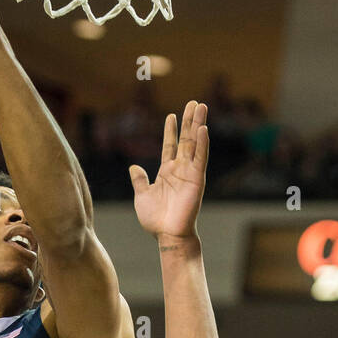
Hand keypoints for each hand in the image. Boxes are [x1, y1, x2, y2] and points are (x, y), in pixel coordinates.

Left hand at [129, 101, 208, 240]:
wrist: (167, 235)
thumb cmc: (156, 220)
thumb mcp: (142, 196)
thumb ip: (139, 180)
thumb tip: (133, 167)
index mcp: (167, 172)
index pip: (169, 146)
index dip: (170, 131)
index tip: (171, 116)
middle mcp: (180, 169)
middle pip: (185, 139)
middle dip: (189, 121)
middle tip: (193, 103)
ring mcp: (189, 172)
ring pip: (195, 143)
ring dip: (198, 124)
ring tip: (201, 107)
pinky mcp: (197, 179)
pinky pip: (201, 158)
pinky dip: (202, 143)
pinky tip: (203, 128)